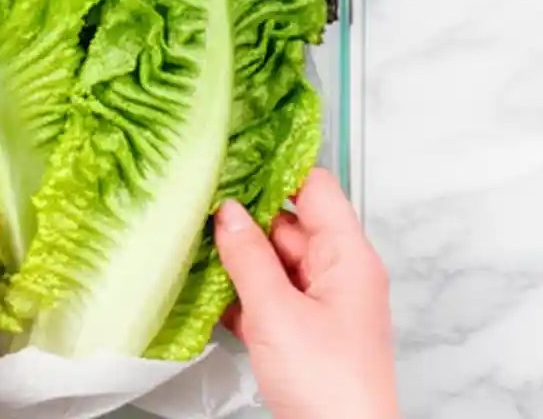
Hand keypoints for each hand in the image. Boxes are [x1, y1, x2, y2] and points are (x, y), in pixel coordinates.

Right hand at [215, 169, 397, 418]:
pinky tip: (207, 291)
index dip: (278, 168)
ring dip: (238, 257)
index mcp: (348, 257)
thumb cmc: (332, 389)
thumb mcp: (278, 313)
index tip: (238, 155)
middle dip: (246, 215)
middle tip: (199, 202)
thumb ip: (249, 258)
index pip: (316, 188)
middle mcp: (339, 275)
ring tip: (194, 242)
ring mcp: (320, 305)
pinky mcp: (301, 335)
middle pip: (290, 224)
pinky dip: (239, 293)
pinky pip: (268, 298)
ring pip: (274, 263)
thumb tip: (228, 213)